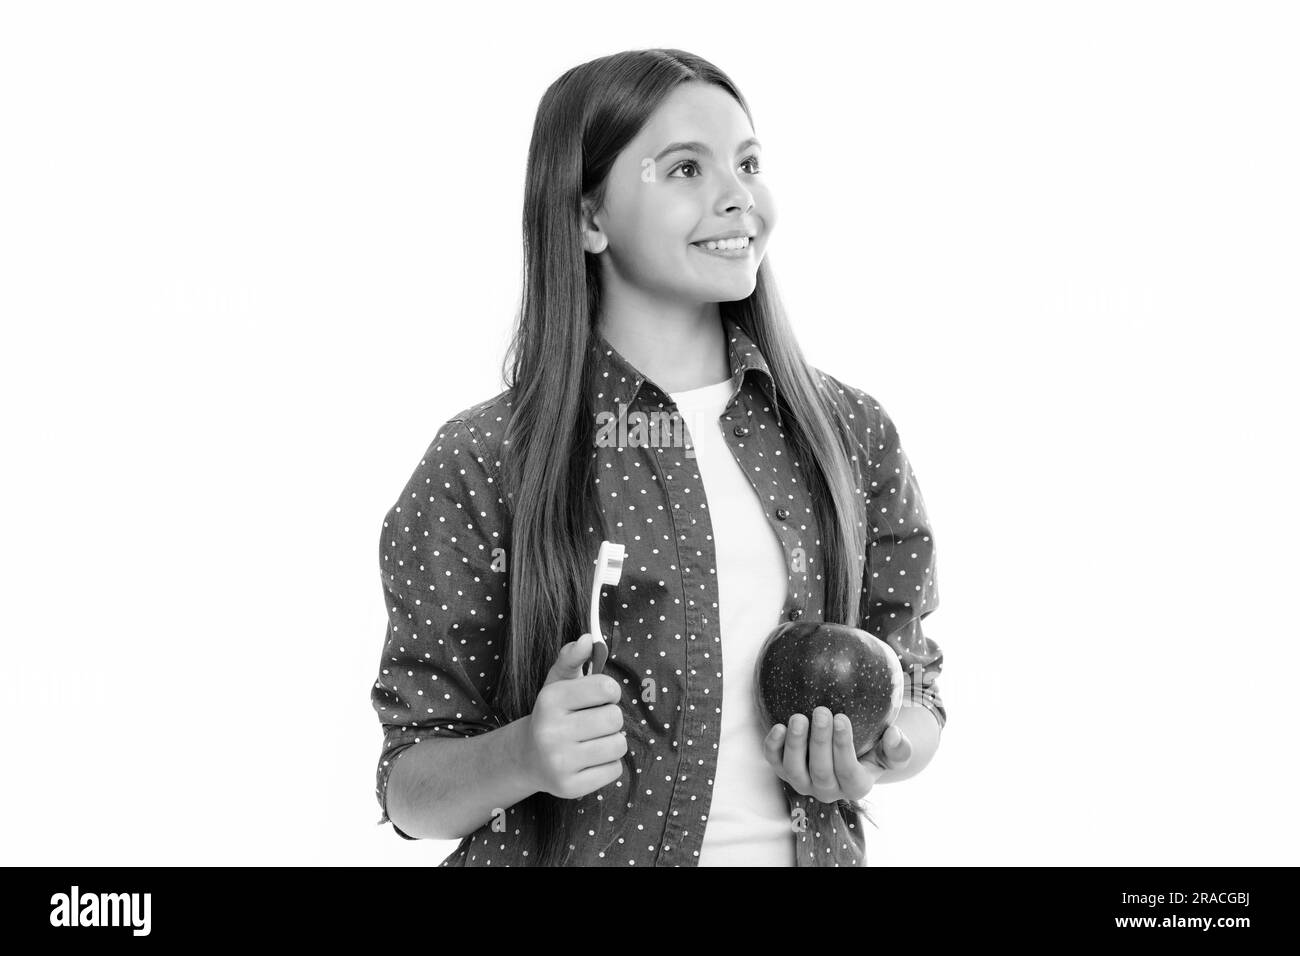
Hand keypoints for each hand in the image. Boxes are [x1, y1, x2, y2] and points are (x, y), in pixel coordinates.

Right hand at [523, 633, 626, 799]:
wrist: (528, 757)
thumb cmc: (553, 714)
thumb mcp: (558, 682)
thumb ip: (572, 657)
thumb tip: (587, 639)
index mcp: (550, 700)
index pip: (607, 688)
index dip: (609, 692)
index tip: (596, 698)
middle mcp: (551, 732)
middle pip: (615, 718)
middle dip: (610, 718)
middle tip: (593, 722)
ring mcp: (559, 763)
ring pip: (618, 746)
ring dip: (612, 742)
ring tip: (594, 741)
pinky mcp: (570, 788)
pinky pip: (614, 771)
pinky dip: (609, 765)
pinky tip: (590, 760)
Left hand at [763, 706, 912, 803]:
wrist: (848, 750)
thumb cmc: (874, 748)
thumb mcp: (892, 752)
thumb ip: (899, 749)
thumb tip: (894, 735)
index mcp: (855, 786)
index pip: (848, 771)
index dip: (843, 746)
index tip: (842, 717)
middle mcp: (827, 790)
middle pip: (821, 771)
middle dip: (819, 741)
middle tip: (821, 711)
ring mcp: (803, 782)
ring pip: (794, 771)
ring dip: (795, 744)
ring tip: (798, 717)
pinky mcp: (784, 770)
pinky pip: (774, 763)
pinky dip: (772, 747)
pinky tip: (778, 727)